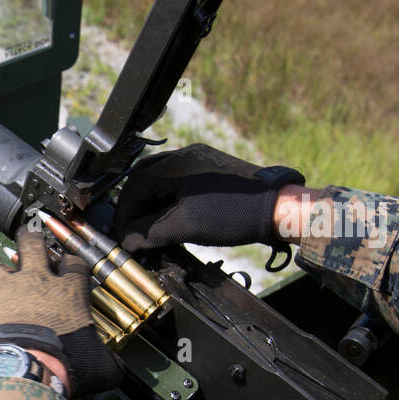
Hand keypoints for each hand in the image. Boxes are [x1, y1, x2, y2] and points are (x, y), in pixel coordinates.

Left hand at [0, 229, 122, 395]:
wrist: (31, 366)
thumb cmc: (68, 368)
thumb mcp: (100, 367)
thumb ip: (108, 365)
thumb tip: (116, 372)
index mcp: (67, 293)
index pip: (73, 269)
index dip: (71, 266)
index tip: (68, 266)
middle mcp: (32, 280)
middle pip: (31, 246)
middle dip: (27, 239)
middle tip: (24, 237)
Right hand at [112, 143, 304, 252]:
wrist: (277, 207)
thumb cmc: (233, 213)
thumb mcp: (184, 227)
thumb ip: (150, 234)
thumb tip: (125, 243)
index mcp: (175, 164)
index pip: (134, 187)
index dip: (124, 214)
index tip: (121, 236)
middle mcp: (185, 156)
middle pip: (145, 181)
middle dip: (135, 208)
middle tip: (131, 232)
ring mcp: (200, 161)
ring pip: (162, 182)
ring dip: (152, 205)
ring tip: (150, 229)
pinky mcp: (211, 171)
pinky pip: (179, 183)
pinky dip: (168, 201)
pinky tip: (170, 219)